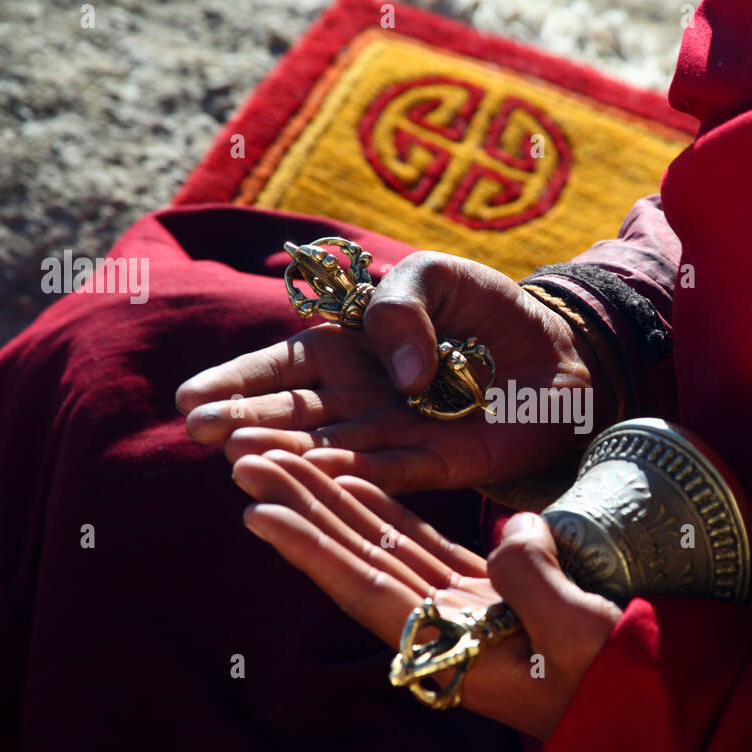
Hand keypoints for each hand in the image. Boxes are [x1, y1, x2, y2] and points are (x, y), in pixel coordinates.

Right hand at [177, 252, 613, 493]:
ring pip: (335, 447)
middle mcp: (362, 401)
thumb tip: (401, 375)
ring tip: (242, 455)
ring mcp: (398, 436)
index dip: (237, 384)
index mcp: (348, 352)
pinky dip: (358, 473)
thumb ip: (398, 305)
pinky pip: (395, 470)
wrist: (560, 348)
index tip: (192, 400)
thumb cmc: (485, 309)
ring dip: (290, 452)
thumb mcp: (433, 277)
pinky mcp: (442, 465)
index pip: (282, 369)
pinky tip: (318, 474)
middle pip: (296, 415)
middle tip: (203, 433)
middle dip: (248, 423)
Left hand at [230, 449, 620, 738]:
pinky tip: (354, 483)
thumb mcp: (585, 636)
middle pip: (356, 560)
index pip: (367, 590)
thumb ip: (535, 580)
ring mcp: (460, 609)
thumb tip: (511, 527)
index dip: (311, 551)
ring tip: (279, 460)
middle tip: (246, 457)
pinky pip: (421, 544)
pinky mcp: (486, 591)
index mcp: (454, 649)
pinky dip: (387, 511)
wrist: (653, 702)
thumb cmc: (622, 682)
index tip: (257, 510)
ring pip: (382, 546)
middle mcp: (441, 629)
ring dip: (331, 502)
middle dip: (302, 508)